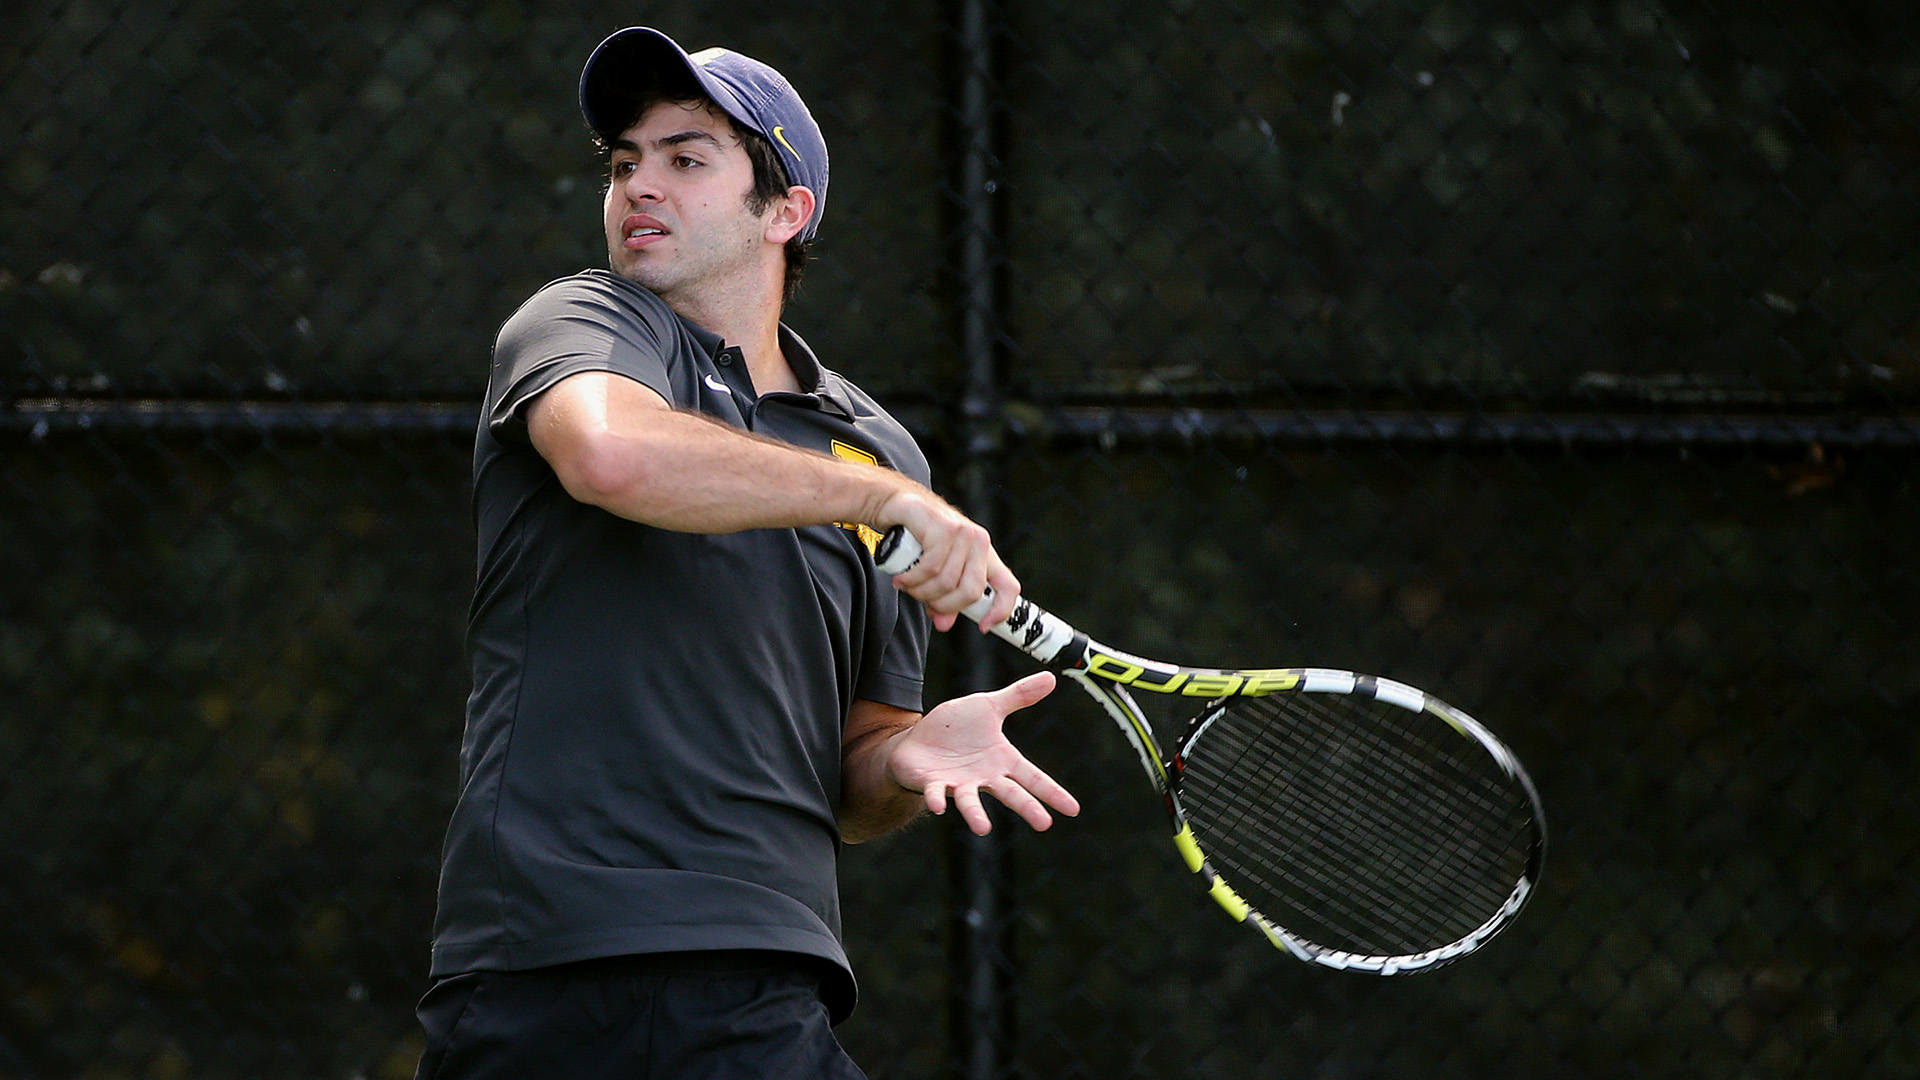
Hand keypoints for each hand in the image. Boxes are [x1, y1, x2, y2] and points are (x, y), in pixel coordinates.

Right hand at [876, 493, 1020, 631]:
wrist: (898, 506)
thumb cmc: (920, 539)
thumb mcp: (936, 572)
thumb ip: (943, 598)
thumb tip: (944, 623)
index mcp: (986, 556)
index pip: (1009, 586)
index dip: (1001, 611)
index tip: (983, 626)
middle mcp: (979, 542)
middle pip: (972, 592)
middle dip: (944, 605)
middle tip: (925, 601)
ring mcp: (963, 532)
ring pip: (947, 582)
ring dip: (922, 591)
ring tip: (908, 585)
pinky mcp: (943, 527)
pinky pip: (930, 568)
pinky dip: (912, 579)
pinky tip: (901, 578)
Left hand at [884, 672, 1080, 834]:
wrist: (918, 741)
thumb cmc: (956, 730)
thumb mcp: (988, 706)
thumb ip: (1018, 696)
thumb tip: (1051, 678)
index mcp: (1001, 761)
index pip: (1033, 778)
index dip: (1052, 792)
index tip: (1073, 809)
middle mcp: (984, 777)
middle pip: (1010, 794)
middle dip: (1027, 808)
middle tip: (1044, 824)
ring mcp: (958, 783)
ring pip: (970, 801)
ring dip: (975, 815)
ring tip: (983, 829)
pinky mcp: (933, 784)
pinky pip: (936, 793)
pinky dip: (937, 799)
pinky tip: (939, 807)